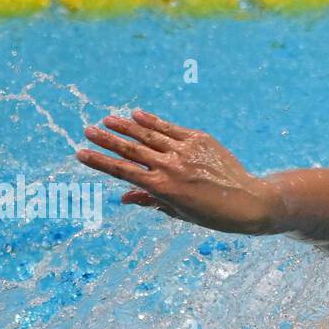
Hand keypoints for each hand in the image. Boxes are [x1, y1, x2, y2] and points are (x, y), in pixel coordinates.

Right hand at [76, 110, 274, 234]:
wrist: (248, 201)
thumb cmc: (212, 214)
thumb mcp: (179, 212)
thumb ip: (150, 201)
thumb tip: (124, 197)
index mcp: (162, 188)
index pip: (123, 172)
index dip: (99, 162)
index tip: (80, 153)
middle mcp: (171, 166)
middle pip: (130, 150)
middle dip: (106, 139)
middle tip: (87, 129)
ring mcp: (185, 150)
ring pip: (148, 135)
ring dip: (126, 126)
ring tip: (107, 119)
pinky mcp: (199, 139)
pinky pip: (170, 128)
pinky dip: (152, 121)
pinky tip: (137, 114)